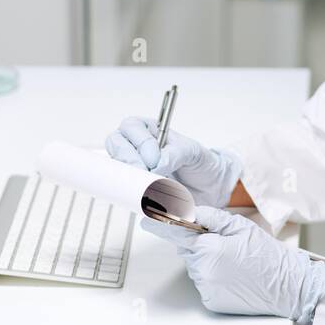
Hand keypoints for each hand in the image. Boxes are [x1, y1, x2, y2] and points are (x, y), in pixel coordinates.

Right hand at [105, 117, 242, 207]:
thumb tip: (157, 164)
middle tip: (144, 173)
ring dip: (129, 175)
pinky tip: (147, 196)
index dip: (140, 143)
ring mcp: (134, 166)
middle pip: (116, 143)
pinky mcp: (135, 187)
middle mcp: (137, 146)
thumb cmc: (200, 163)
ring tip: (149, 186)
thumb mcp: (193, 152)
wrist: (209, 187)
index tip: (154, 160)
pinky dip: (132, 193)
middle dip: (128, 158)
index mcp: (150, 130)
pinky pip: (124, 188)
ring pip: (116, 165)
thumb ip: (176, 153)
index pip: (132, 127)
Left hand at [144, 206, 324, 324]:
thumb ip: (211, 218)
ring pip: (196, 267)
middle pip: (189, 251)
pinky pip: (204, 283)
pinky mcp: (211, 301)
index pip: (176, 233)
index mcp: (210, 249)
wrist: (286, 286)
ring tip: (234, 262)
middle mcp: (204, 271)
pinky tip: (232, 276)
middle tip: (227, 245)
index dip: (160, 223)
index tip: (146, 217)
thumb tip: (189, 211)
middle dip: (201, 245)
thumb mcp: (241, 227)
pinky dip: (214, 278)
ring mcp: (206, 288)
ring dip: (208, 262)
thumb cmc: (267, 256)